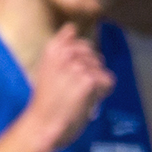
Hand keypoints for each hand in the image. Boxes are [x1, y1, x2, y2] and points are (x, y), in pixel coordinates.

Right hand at [21, 24, 112, 151]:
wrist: (43, 123)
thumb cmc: (48, 100)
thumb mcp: (48, 66)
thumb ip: (61, 47)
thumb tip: (72, 27)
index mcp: (52, 47)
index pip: (76, 35)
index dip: (80, 56)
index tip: (68, 73)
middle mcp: (65, 52)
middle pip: (94, 54)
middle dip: (91, 71)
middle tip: (74, 89)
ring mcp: (77, 66)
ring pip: (102, 69)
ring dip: (96, 84)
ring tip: (78, 95)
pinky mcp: (89, 80)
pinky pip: (109, 81)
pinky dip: (103, 92)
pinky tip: (87, 100)